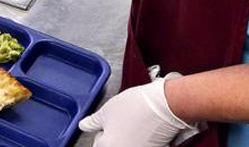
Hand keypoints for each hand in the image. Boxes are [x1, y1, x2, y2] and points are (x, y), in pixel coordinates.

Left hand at [78, 76, 198, 145]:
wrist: (165, 105)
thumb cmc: (136, 107)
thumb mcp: (107, 110)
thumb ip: (93, 121)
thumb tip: (84, 125)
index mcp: (107, 146)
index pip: (97, 144)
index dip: (102, 131)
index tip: (108, 122)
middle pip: (112, 146)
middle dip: (114, 136)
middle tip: (121, 121)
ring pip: (127, 145)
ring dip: (128, 138)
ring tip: (134, 122)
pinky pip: (141, 145)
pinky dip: (141, 139)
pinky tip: (145, 128)